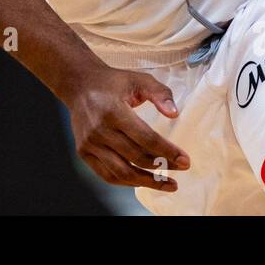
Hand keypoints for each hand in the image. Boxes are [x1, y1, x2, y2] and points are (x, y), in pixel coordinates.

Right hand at [62, 65, 189, 191]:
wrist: (78, 84)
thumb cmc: (113, 82)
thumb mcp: (139, 79)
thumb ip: (160, 93)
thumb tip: (174, 115)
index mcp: (114, 110)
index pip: (146, 138)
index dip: (168, 152)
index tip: (186, 161)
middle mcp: (99, 130)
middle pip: (136, 157)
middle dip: (162, 166)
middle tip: (181, 168)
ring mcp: (89, 144)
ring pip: (122, 172)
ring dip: (147, 181)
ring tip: (167, 184)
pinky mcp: (83, 152)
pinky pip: (107, 175)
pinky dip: (127, 182)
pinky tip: (143, 181)